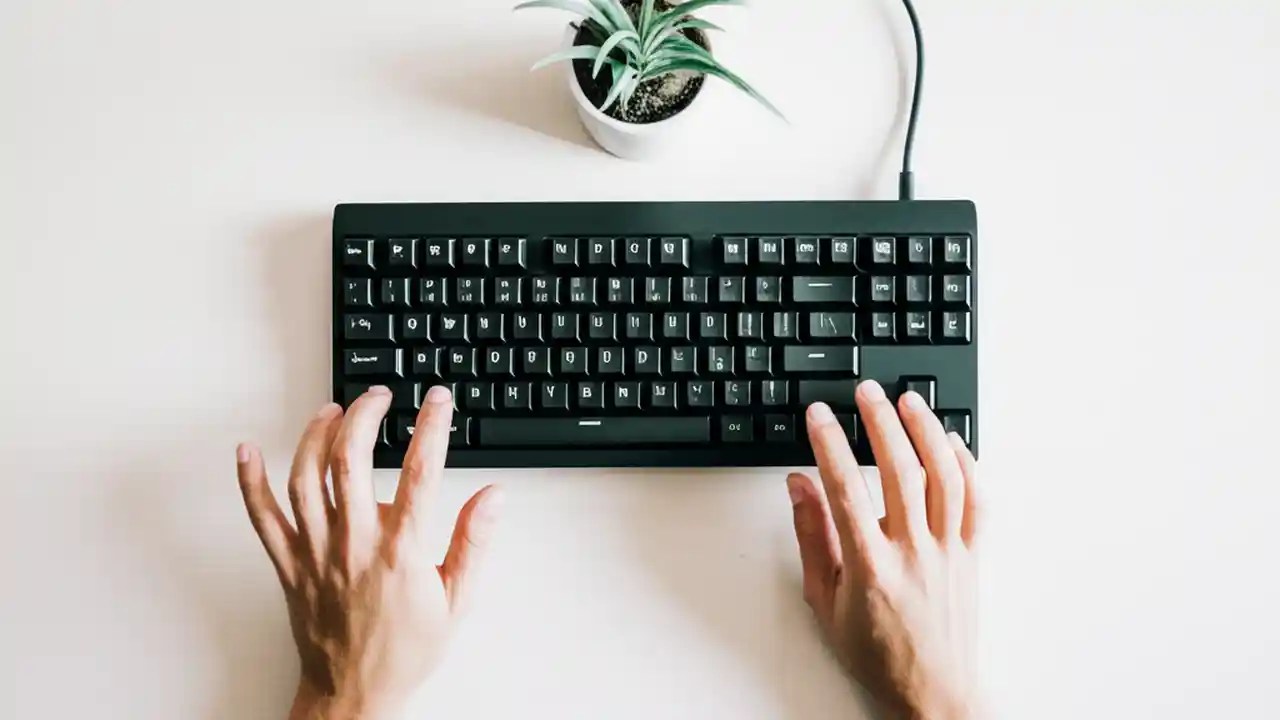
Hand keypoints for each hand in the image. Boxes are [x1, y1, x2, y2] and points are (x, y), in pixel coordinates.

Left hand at [236, 385, 500, 719]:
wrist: (354, 694)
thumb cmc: (404, 652)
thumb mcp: (458, 600)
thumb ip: (474, 543)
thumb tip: (492, 497)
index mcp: (400, 553)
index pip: (420, 473)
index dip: (431, 427)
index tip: (438, 401)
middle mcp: (354, 545)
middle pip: (351, 461)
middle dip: (365, 416)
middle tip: (380, 397)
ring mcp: (316, 552)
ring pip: (305, 478)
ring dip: (315, 435)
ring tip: (332, 411)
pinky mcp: (288, 564)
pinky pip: (261, 516)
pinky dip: (249, 481)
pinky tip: (246, 453)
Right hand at [789, 380, 980, 719]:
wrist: (934, 691)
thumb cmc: (877, 652)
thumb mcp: (825, 600)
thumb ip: (812, 537)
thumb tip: (799, 486)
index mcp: (871, 567)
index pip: (846, 489)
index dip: (829, 444)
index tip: (819, 416)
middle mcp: (913, 554)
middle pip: (901, 471)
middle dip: (881, 422)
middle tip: (866, 392)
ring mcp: (948, 552)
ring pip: (944, 477)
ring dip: (926, 431)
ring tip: (908, 401)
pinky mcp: (972, 555)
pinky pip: (977, 501)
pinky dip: (966, 465)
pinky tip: (950, 441)